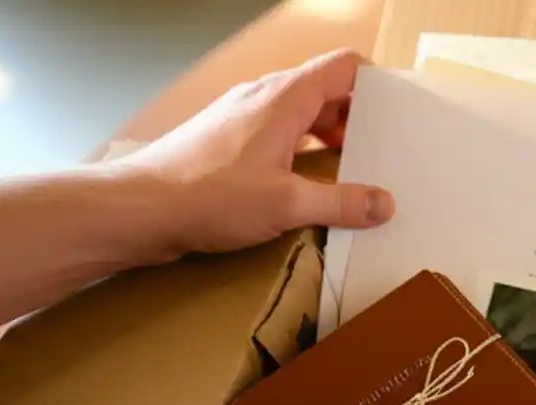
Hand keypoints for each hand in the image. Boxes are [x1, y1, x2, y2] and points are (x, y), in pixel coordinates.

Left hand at [115, 49, 394, 255]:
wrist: (139, 208)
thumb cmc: (207, 195)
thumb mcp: (287, 204)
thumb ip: (341, 202)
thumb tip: (383, 204)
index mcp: (284, 98)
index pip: (343, 66)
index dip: (374, 84)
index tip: (396, 113)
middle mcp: (263, 97)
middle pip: (323, 88)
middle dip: (355, 115)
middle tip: (379, 148)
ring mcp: (241, 116)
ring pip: (298, 111)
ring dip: (326, 134)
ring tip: (348, 166)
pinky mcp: (225, 140)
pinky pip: (275, 132)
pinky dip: (299, 148)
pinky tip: (303, 181)